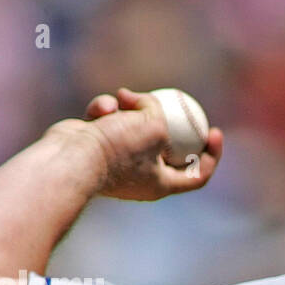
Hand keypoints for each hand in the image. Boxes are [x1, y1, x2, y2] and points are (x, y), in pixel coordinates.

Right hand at [49, 87, 223, 200]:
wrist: (69, 157)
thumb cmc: (117, 148)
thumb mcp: (155, 125)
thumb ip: (160, 112)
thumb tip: (145, 103)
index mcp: (162, 184)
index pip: (197, 174)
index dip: (211, 154)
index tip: (214, 131)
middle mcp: (141, 176)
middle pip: (166, 146)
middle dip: (165, 119)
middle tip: (171, 100)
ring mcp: (117, 160)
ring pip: (134, 125)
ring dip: (130, 107)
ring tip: (120, 100)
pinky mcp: (96, 144)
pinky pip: (109, 121)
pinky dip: (107, 110)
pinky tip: (100, 110)